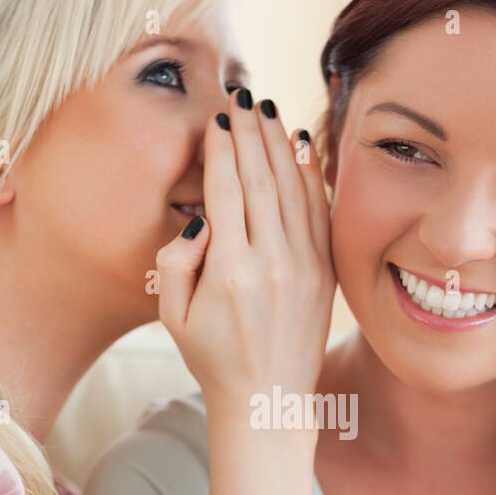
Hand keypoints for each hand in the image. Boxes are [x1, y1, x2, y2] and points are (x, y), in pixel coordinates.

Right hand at [155, 89, 334, 422]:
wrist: (268, 400)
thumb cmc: (212, 357)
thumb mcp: (171, 315)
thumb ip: (175, 261)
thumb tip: (202, 218)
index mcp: (230, 273)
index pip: (226, 192)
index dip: (222, 148)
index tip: (217, 117)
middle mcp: (272, 264)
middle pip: (261, 180)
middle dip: (250, 132)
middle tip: (241, 94)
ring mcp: (304, 267)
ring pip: (292, 190)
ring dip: (279, 145)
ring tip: (266, 110)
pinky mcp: (324, 273)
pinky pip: (318, 212)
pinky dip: (310, 175)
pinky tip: (300, 145)